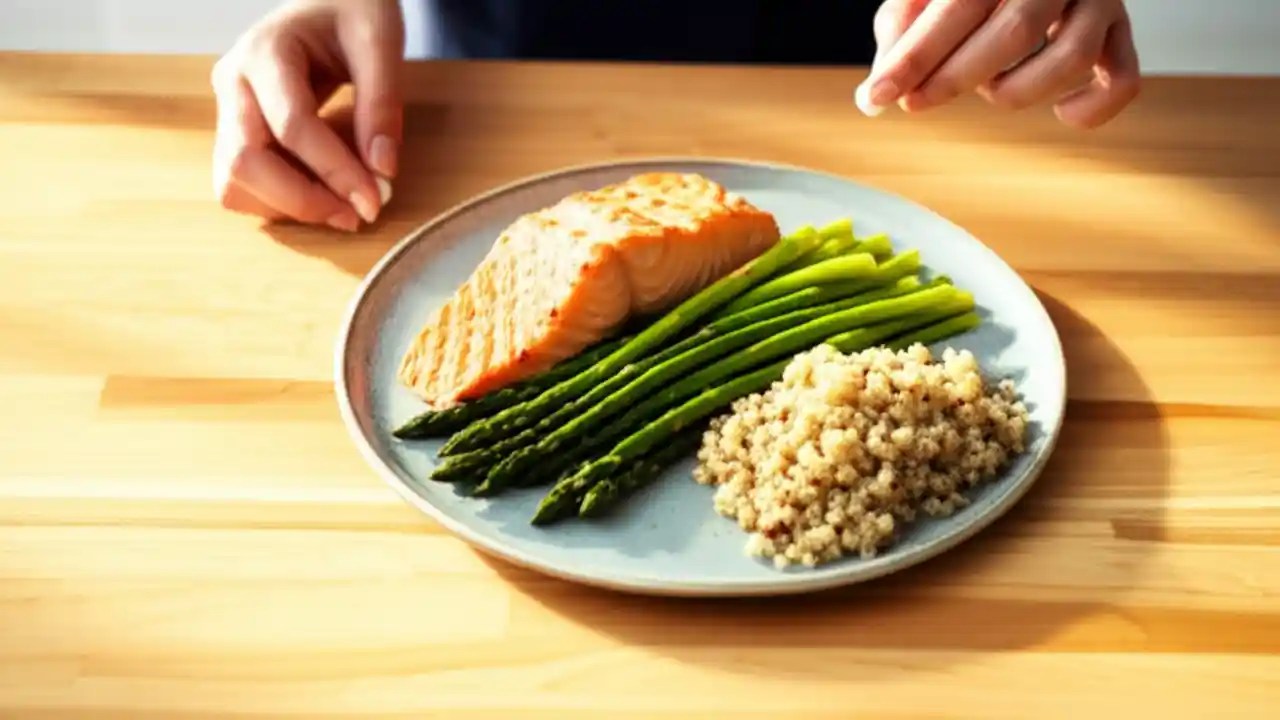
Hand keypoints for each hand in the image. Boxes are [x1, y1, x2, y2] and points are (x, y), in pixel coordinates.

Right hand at [211, 0, 404, 230]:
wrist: (327, 0)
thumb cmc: (354, 10)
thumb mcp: (380, 40)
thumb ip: (382, 102)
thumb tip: (382, 171)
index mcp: (264, 51)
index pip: (291, 125)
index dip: (334, 170)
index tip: (375, 200)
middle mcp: (233, 82)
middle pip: (244, 161)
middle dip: (302, 200)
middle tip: (357, 214)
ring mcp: (227, 109)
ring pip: (232, 181)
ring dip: (286, 207)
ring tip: (341, 207)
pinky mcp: (234, 132)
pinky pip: (241, 184)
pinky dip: (277, 202)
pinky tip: (320, 192)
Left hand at [856, 0, 1140, 128]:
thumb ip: (901, 31)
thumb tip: (875, 95)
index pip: (956, 6)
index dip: (914, 57)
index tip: (879, 95)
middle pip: (1014, 31)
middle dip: (955, 78)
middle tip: (915, 102)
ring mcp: (1098, 0)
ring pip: (1072, 56)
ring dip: (1018, 89)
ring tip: (989, 87)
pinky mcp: (1120, 32)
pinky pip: (1122, 80)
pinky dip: (1089, 109)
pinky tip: (1059, 111)